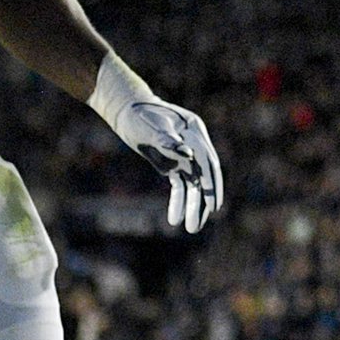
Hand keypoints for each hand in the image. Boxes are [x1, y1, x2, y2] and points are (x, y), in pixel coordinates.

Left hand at [113, 99, 224, 232]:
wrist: (126, 110)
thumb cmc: (137, 116)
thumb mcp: (149, 127)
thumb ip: (168, 140)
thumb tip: (190, 155)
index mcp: (194, 132)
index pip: (207, 162)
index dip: (212, 184)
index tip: (214, 206)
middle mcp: (193, 144)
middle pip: (203, 176)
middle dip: (203, 202)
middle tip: (198, 226)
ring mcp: (183, 155)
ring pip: (193, 184)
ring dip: (192, 206)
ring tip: (191, 229)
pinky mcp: (172, 163)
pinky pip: (179, 185)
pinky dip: (179, 201)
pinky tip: (175, 218)